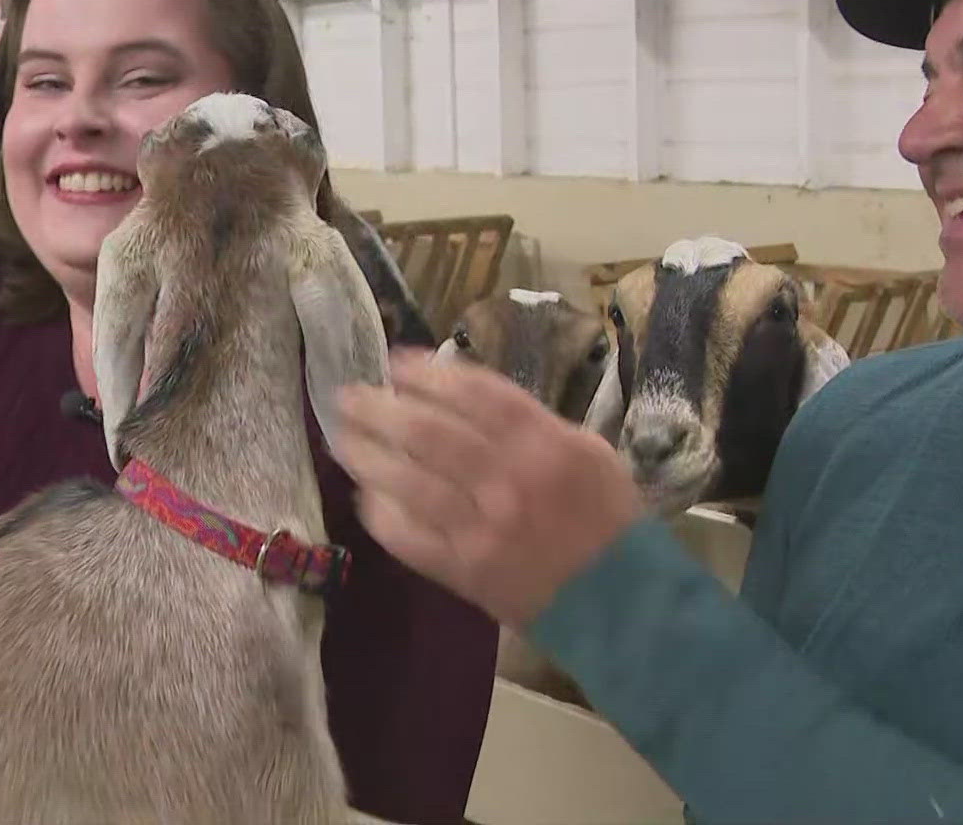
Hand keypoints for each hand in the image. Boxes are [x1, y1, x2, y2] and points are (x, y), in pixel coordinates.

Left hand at [334, 349, 645, 627]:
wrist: (620, 599)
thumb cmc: (607, 518)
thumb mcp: (589, 451)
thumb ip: (533, 423)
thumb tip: (469, 398)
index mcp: (543, 442)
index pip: (472, 394)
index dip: (428, 374)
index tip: (395, 362)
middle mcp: (507, 479)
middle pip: (429, 433)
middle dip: (382, 409)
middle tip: (349, 395)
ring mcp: (482, 528)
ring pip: (410, 483)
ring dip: (369, 456)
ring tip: (342, 438)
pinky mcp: (465, 571)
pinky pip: (412, 538)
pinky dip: (384, 516)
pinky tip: (366, 497)